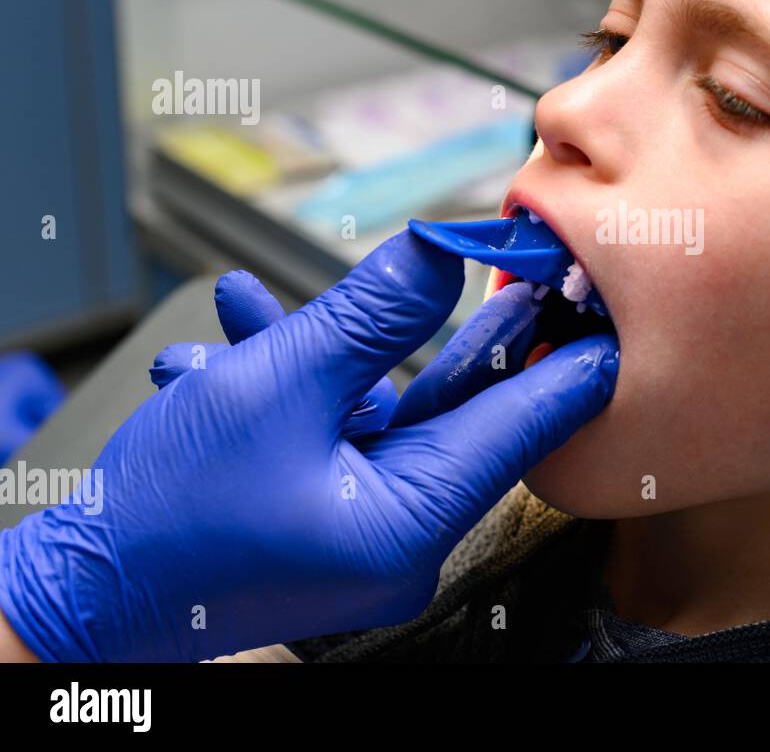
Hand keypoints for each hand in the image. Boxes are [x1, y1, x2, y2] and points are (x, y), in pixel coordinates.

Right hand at [0, 231, 617, 661]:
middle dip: (477, 334)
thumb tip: (438, 255)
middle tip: (523, 273)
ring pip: (397, 416)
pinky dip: (317, 386)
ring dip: (369, 348)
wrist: (81, 592)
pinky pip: (345, 437)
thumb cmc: (168, 513)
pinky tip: (256, 332)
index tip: (609, 315)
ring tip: (387, 280)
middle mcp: (403, 536)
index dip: (567, 360)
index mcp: (411, 520)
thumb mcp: (278, 384)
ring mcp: (365, 531)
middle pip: (465, 415)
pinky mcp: (328, 519)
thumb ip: (370, 315)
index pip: (521, 428)